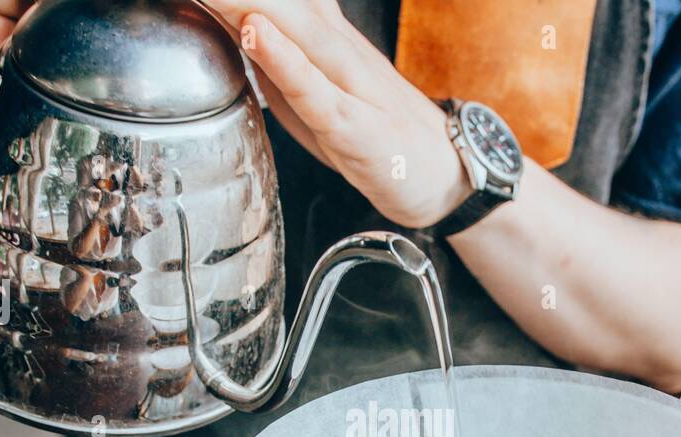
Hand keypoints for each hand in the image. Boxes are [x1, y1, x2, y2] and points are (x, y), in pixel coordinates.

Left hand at [204, 1, 470, 228]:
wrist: (449, 176)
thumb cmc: (380, 136)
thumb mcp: (317, 93)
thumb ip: (275, 63)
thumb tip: (232, 32)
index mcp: (326, 38)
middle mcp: (340, 49)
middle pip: (281, 1)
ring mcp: (353, 86)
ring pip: (295, 30)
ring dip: (244, 2)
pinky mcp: (360, 128)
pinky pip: (317, 89)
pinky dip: (284, 59)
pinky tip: (254, 32)